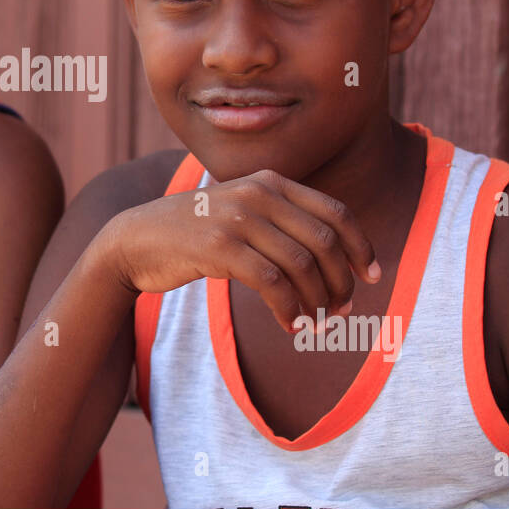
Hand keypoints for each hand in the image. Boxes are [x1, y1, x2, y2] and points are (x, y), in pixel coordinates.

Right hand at [95, 168, 380, 332]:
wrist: (135, 240)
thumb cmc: (194, 233)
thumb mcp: (241, 212)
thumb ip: (280, 219)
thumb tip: (334, 255)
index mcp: (269, 182)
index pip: (336, 212)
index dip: (362, 246)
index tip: (372, 276)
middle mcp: (257, 193)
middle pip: (324, 242)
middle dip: (342, 282)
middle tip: (342, 310)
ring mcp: (237, 218)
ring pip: (302, 266)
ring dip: (317, 302)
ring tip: (316, 324)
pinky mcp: (219, 247)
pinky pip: (272, 284)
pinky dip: (289, 311)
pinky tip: (290, 326)